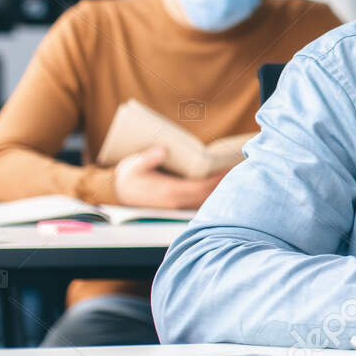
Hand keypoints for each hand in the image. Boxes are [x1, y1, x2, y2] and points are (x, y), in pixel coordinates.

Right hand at [111, 146, 225, 209]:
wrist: (117, 193)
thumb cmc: (128, 177)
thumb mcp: (134, 165)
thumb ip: (149, 158)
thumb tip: (162, 150)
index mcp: (169, 191)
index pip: (200, 187)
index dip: (215, 180)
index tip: (228, 171)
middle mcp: (176, 201)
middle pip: (206, 196)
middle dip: (222, 185)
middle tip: (238, 172)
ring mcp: (176, 205)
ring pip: (204, 201)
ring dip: (218, 192)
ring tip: (232, 178)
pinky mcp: (176, 205)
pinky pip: (198, 202)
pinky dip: (209, 195)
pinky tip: (218, 186)